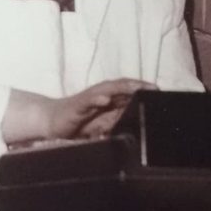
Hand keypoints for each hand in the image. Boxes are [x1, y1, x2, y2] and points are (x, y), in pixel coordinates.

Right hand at [2, 79, 155, 145]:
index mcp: (107, 99)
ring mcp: (89, 98)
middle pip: (121, 87)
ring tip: (136, 88)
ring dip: (122, 88)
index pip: (128, 91)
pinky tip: (105, 99)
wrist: (50, 122)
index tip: (160, 93)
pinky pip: (88, 100)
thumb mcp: (101, 125)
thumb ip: (116, 121)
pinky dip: (97, 98)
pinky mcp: (77, 105)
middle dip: (137, 86)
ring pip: (107, 89)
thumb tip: (137, 122)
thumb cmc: (77, 123)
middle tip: (154, 88)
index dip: (143, 89)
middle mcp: (100, 95)